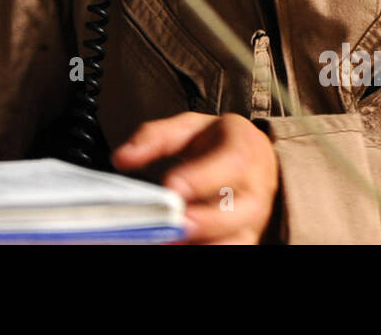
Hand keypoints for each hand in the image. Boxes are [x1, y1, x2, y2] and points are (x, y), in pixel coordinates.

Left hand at [112, 112, 278, 244]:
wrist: (258, 158)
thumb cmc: (219, 142)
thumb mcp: (189, 127)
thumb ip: (155, 137)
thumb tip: (122, 158)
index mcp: (243, 151)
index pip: (230, 165)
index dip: (199, 178)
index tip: (170, 186)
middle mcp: (254, 190)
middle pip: (235, 212)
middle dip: (202, 221)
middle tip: (173, 225)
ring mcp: (253, 221)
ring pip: (234, 242)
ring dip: (202, 245)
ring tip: (169, 242)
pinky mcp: (246, 241)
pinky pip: (231, 252)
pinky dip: (203, 251)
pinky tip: (176, 246)